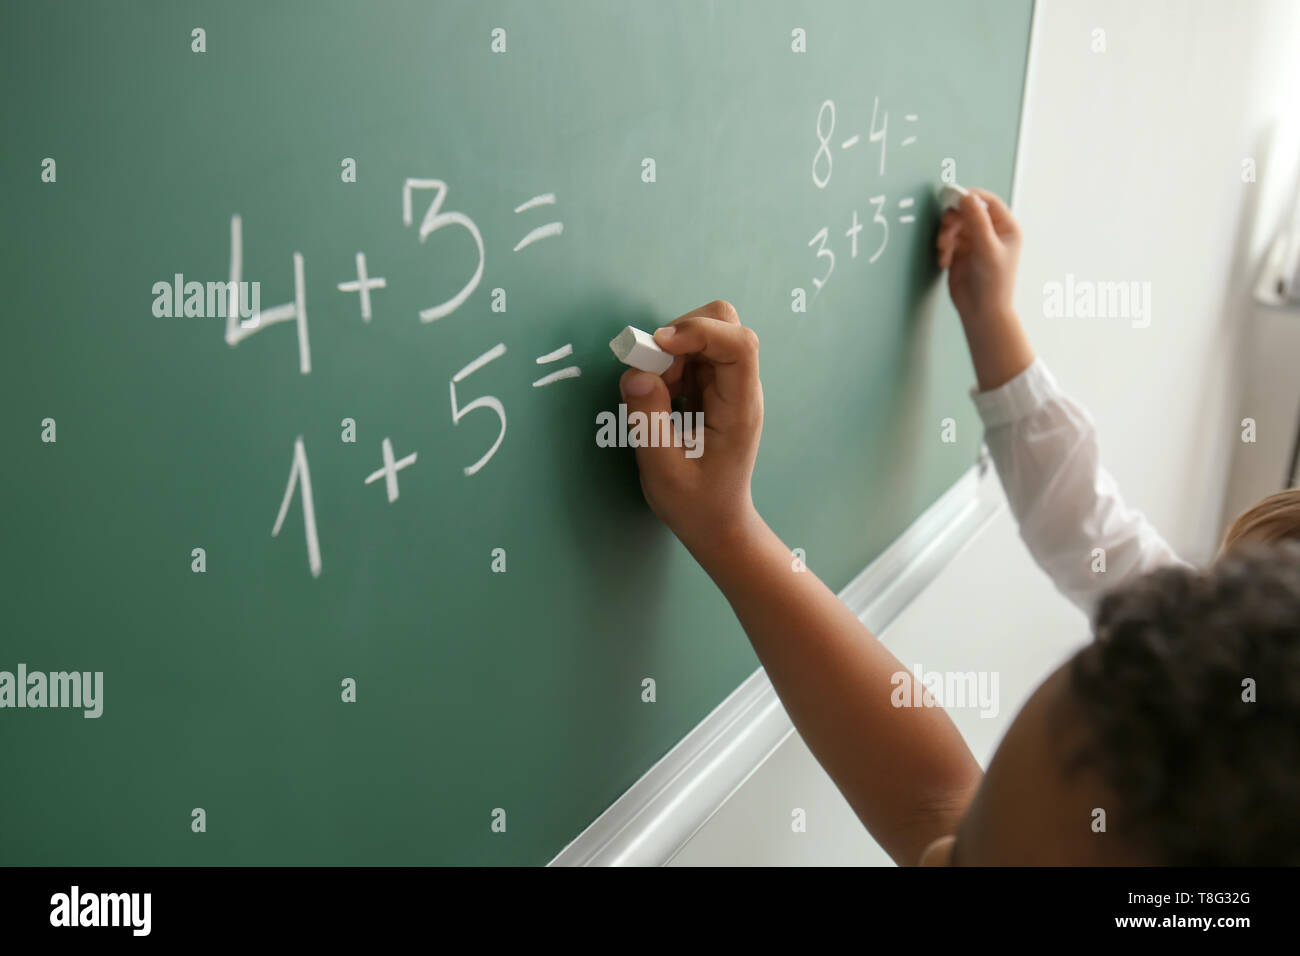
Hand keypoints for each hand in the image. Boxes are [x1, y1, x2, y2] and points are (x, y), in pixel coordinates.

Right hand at [618, 300, 762, 554]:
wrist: (716, 523)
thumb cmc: (695, 504)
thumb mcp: (662, 470)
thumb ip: (648, 420)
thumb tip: (636, 373)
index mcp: (739, 407)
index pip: (739, 345)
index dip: (698, 332)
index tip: (658, 348)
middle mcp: (739, 388)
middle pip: (725, 322)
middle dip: (682, 332)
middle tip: (655, 370)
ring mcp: (726, 386)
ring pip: (705, 334)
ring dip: (671, 352)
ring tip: (657, 392)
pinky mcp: (711, 389)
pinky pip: (691, 356)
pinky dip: (668, 365)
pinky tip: (662, 399)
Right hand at [936, 188, 1020, 328]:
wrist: (981, 312)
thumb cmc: (994, 284)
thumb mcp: (987, 249)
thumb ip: (977, 221)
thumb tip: (966, 197)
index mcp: (1006, 228)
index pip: (988, 201)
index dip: (970, 196)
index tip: (953, 196)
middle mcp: (991, 232)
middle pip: (967, 211)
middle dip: (953, 220)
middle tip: (946, 230)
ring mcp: (975, 242)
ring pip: (954, 225)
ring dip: (946, 235)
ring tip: (944, 250)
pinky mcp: (960, 253)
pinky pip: (947, 240)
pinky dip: (943, 248)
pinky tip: (945, 262)